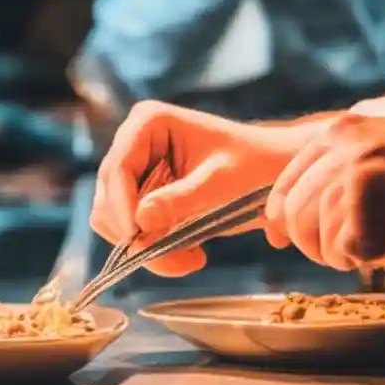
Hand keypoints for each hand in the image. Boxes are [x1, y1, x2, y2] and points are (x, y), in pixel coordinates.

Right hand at [92, 101, 330, 275]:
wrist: (276, 171)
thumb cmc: (256, 167)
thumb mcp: (222, 184)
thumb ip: (181, 200)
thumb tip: (139, 222)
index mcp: (148, 122)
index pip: (118, 169)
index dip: (123, 209)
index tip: (141, 242)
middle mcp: (134, 142)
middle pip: (108, 198)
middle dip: (137, 235)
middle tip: (181, 262)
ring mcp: (136, 170)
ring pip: (114, 221)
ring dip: (147, 247)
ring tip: (192, 258)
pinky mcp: (143, 196)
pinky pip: (131, 232)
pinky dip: (154, 249)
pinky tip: (191, 253)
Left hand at [263, 115, 384, 274]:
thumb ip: (347, 173)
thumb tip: (295, 215)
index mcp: (346, 132)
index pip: (287, 182)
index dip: (282, 217)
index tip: (284, 238)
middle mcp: (345, 151)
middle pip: (293, 215)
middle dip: (310, 245)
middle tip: (341, 256)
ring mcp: (359, 184)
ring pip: (317, 240)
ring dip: (343, 256)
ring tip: (383, 249)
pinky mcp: (377, 218)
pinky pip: (349, 257)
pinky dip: (374, 263)